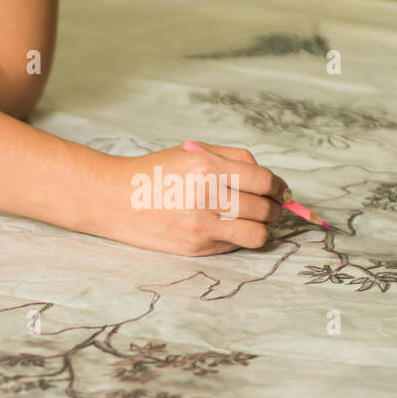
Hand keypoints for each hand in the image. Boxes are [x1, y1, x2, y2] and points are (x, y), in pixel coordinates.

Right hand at [87, 142, 290, 255]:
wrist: (116, 199)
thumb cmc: (156, 172)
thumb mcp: (193, 151)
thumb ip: (234, 159)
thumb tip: (271, 180)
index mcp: (207, 166)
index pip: (264, 181)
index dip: (279, 187)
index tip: (280, 190)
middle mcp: (206, 196)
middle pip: (264, 209)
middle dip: (274, 208)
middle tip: (271, 206)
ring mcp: (202, 226)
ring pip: (257, 234)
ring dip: (263, 227)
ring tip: (256, 220)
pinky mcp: (196, 246)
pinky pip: (235, 245)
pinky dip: (239, 236)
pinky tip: (228, 226)